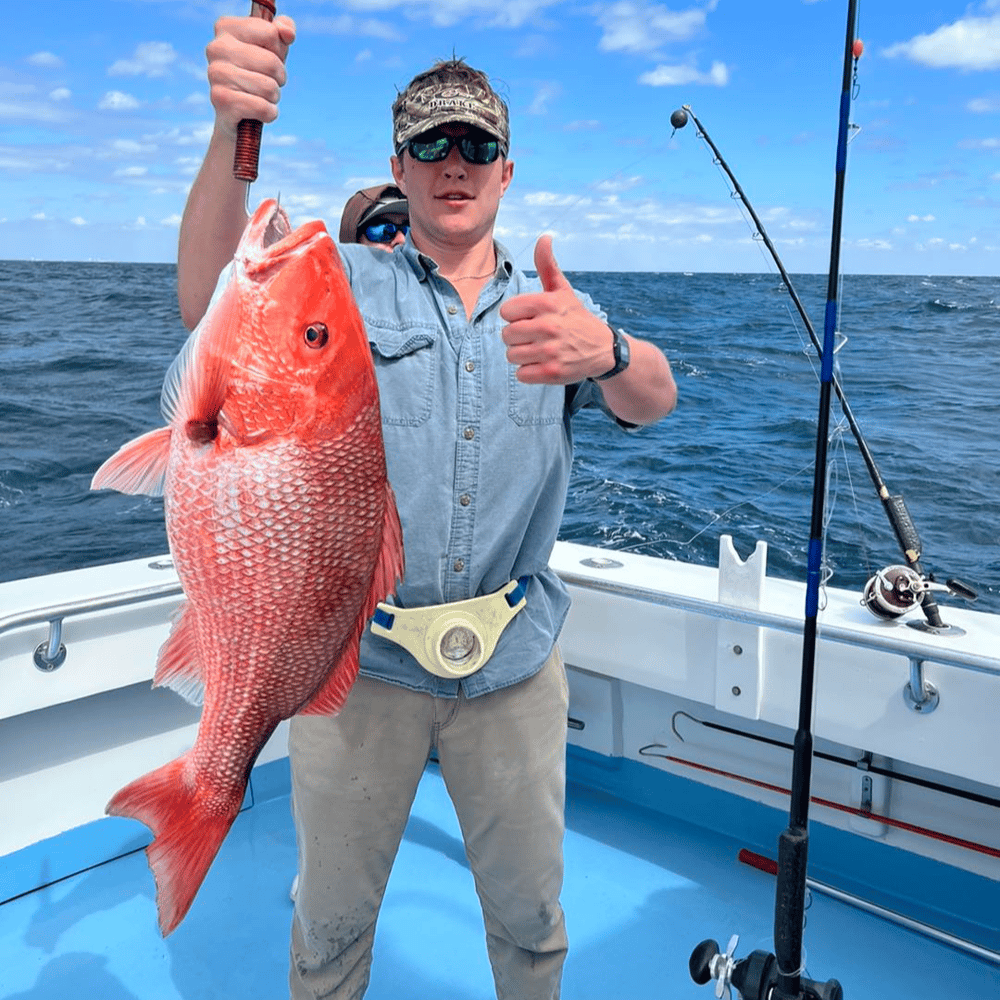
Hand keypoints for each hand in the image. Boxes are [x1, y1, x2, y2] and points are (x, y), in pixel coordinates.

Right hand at [206, 14, 296, 138]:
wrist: (237, 116)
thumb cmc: (257, 74)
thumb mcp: (273, 48)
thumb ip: (283, 29)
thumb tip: (288, 33)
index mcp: (226, 27)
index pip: (271, 33)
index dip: (279, 52)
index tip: (269, 58)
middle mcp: (216, 47)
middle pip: (272, 63)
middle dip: (279, 78)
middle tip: (268, 82)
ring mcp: (215, 74)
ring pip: (268, 87)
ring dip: (273, 97)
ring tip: (261, 97)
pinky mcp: (221, 100)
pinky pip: (262, 108)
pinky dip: (269, 113)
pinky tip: (259, 112)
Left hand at [500, 236, 613, 384]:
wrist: (603, 349)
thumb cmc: (575, 317)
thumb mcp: (563, 290)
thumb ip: (548, 265)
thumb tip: (544, 238)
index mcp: (547, 303)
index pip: (506, 312)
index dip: (516, 316)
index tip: (531, 318)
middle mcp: (549, 326)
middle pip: (506, 334)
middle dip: (517, 337)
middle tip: (536, 336)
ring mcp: (550, 351)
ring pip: (511, 355)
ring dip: (522, 355)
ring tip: (539, 350)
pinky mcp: (552, 373)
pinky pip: (521, 374)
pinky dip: (529, 372)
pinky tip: (543, 364)